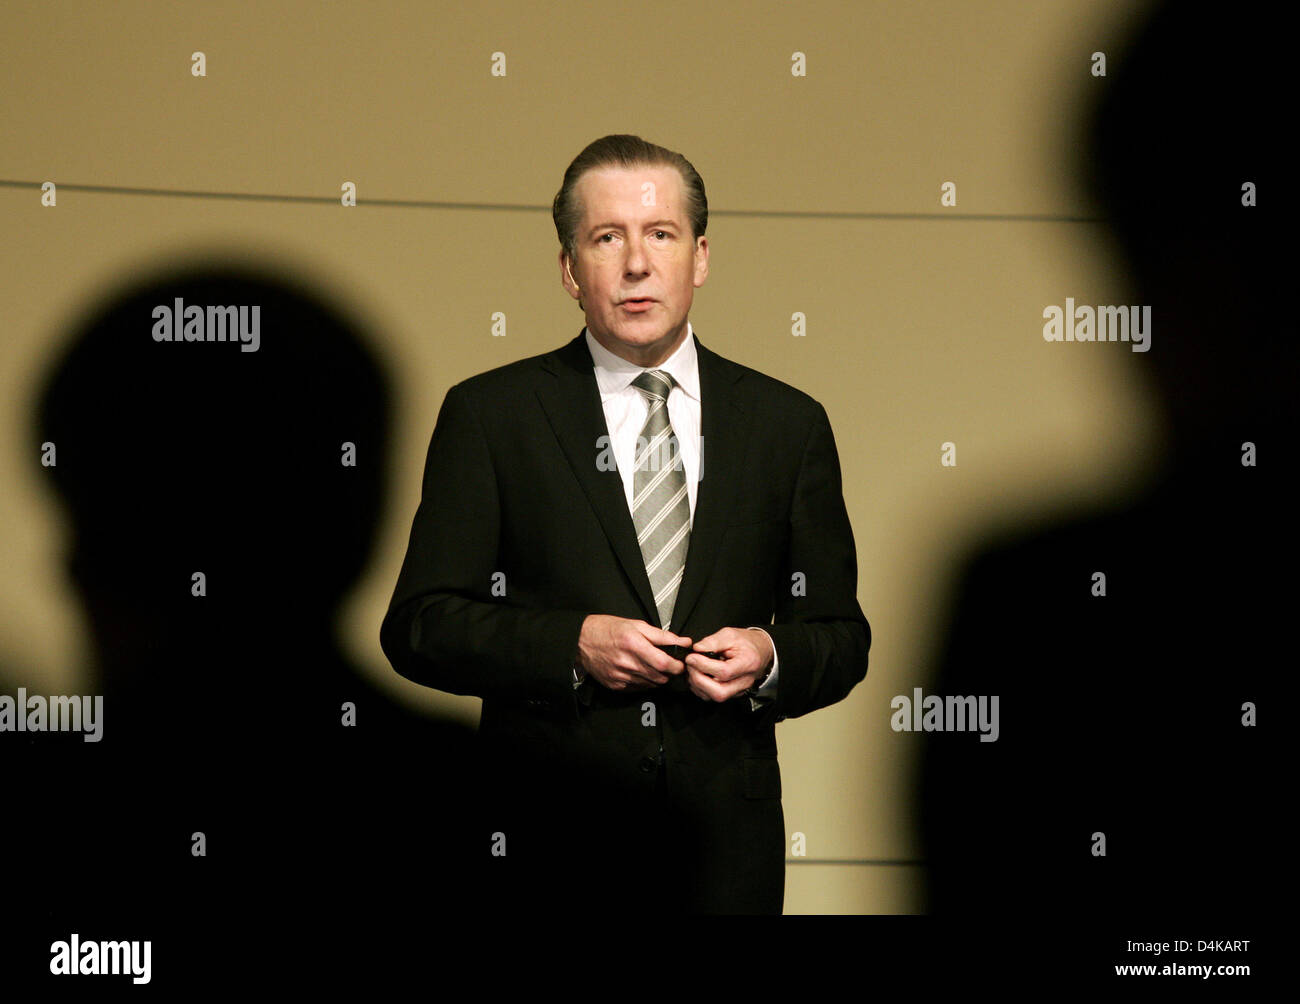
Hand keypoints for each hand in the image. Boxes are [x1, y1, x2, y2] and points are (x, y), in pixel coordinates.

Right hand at [576, 615, 690, 691]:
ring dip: (657, 677)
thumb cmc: (607, 629)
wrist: (581, 641)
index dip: (677, 666)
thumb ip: (662, 635)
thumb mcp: (636, 624)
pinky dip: (644, 681)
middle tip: (668, 663)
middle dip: (669, 672)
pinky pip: (639, 688)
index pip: (664, 663)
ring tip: (652, 665)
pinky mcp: (616, 685)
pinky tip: (639, 670)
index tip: (680, 663)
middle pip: (660, 677)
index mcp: (633, 644)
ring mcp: (620, 676)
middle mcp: (627, 662)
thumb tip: (683, 641)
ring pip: (651, 684)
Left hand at [684, 627, 772, 701]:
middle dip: (699, 680)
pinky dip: (701, 688)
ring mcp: (739, 690)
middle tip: (691, 665)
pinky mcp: (732, 694)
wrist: (758, 651)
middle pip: (720, 692)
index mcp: (748, 663)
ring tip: (694, 669)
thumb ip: (712, 641)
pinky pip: (713, 697)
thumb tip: (697, 649)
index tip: (692, 657)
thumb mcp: (730, 634)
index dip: (704, 665)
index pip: (725, 672)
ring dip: (698, 685)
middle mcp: (745, 681)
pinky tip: (699, 676)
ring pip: (715, 697)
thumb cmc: (747, 643)